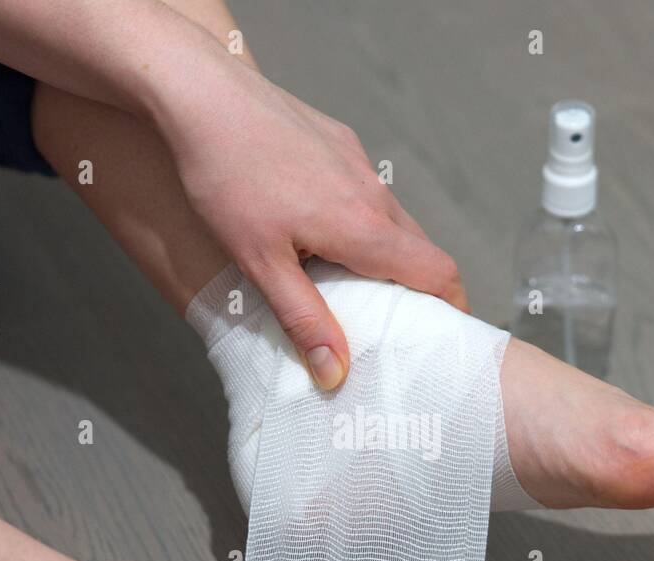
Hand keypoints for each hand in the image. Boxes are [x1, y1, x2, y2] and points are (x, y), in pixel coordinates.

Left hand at [159, 37, 467, 388]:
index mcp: (363, 226)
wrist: (201, 93)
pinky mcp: (337, 141)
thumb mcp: (260, 262)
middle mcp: (372, 191)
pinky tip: (313, 228)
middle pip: (417, 248)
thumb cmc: (225, 176)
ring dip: (382, 253)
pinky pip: (364, 190)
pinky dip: (358, 219)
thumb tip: (335, 373)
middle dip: (414, 287)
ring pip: (389, 218)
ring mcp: (356, 161)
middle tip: (390, 321)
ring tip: (346, 281)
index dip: (453, 306)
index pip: (437, 272)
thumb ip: (303, 318)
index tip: (447, 330)